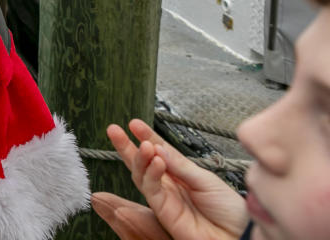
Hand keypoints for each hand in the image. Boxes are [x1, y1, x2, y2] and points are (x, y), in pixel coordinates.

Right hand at [95, 120, 247, 239]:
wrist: (240, 235)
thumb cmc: (229, 210)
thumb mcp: (207, 179)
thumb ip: (180, 165)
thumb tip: (158, 147)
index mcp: (182, 174)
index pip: (159, 151)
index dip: (146, 136)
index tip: (134, 124)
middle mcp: (170, 185)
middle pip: (142, 163)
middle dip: (126, 146)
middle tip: (114, 130)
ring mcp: (165, 198)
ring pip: (141, 176)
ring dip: (139, 158)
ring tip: (144, 145)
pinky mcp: (164, 212)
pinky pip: (151, 190)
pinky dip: (151, 174)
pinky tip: (156, 161)